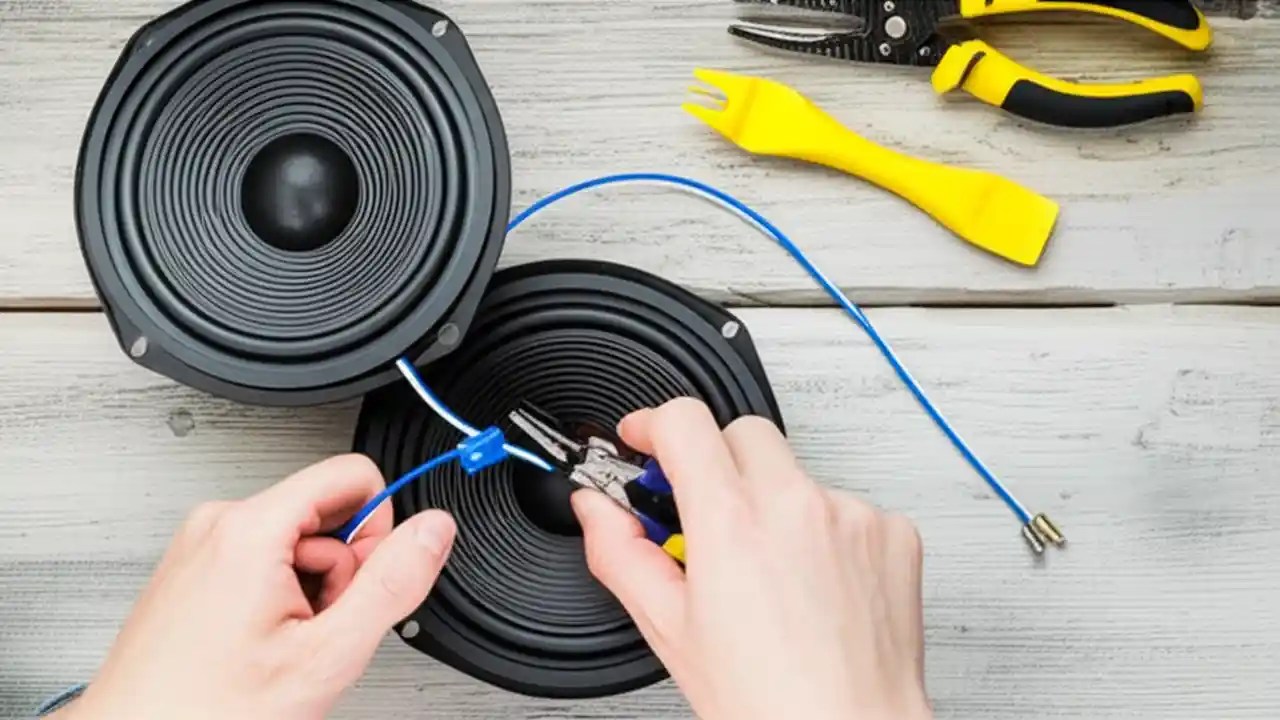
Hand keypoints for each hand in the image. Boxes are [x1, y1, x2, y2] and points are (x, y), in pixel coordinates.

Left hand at [51, 455, 456, 719]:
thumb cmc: (208, 712)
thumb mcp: (326, 653)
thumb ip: (391, 583)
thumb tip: (433, 530)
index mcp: (250, 529)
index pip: (352, 475)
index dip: (377, 530)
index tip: (360, 583)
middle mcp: (220, 524)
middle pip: (326, 512)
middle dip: (340, 572)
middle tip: (318, 630)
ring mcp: (201, 547)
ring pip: (297, 541)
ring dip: (310, 592)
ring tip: (286, 645)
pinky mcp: (194, 569)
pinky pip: (263, 561)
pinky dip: (278, 600)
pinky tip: (264, 644)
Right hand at [572, 399, 929, 719]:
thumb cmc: (768, 704)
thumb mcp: (670, 630)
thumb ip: (621, 554)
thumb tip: (596, 512)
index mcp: (732, 524)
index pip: (684, 422)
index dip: (653, 424)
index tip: (644, 438)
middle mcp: (796, 506)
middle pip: (743, 432)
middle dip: (716, 460)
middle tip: (705, 513)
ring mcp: (852, 515)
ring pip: (797, 473)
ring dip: (775, 504)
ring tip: (772, 575)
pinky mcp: (894, 533)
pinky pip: (848, 506)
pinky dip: (827, 533)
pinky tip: (817, 585)